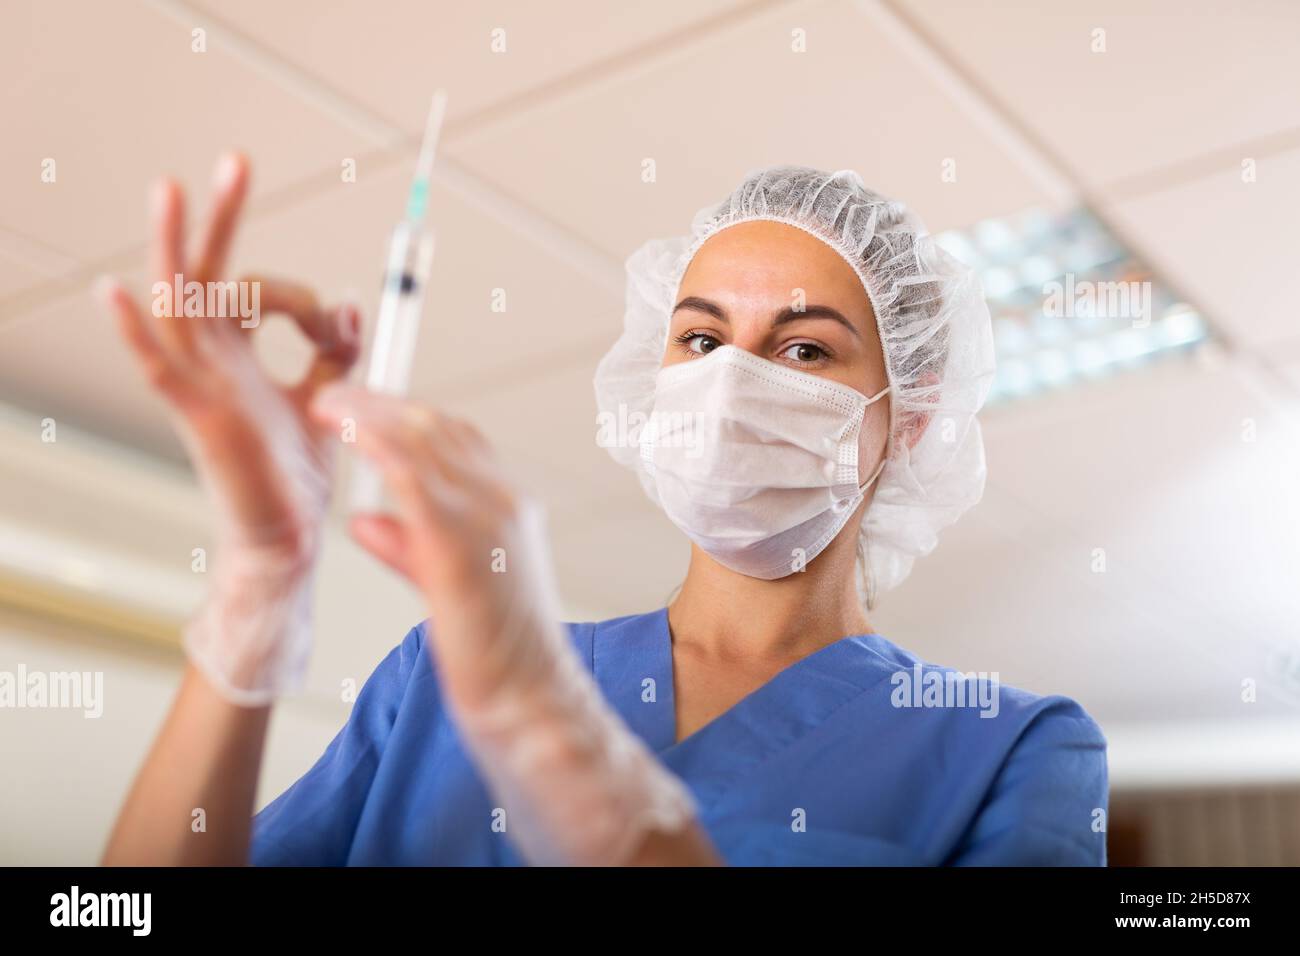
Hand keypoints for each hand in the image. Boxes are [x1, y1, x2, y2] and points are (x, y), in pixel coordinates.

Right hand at [99, 154, 361, 701]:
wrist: (286, 540)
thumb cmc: (295, 474)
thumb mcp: (326, 401)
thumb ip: (334, 353)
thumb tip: (349, 301)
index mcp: (241, 356)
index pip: (261, 291)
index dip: (306, 295)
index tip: (342, 327)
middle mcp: (215, 362)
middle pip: (210, 274)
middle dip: (224, 218)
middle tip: (238, 160)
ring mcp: (201, 385)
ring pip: (178, 304)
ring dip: (176, 246)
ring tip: (172, 188)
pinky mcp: (198, 416)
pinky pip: (158, 368)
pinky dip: (136, 331)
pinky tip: (114, 291)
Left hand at [309, 385, 554, 710]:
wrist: (531, 704)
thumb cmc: (495, 657)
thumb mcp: (448, 587)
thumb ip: (409, 548)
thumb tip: (367, 521)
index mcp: (510, 507)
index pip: (457, 441)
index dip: (406, 417)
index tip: (364, 408)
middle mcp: (506, 500)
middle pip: (440, 428)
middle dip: (383, 404)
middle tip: (334, 395)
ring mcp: (489, 517)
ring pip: (425, 440)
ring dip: (371, 414)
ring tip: (329, 404)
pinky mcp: (461, 543)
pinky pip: (413, 474)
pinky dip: (377, 442)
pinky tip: (346, 428)